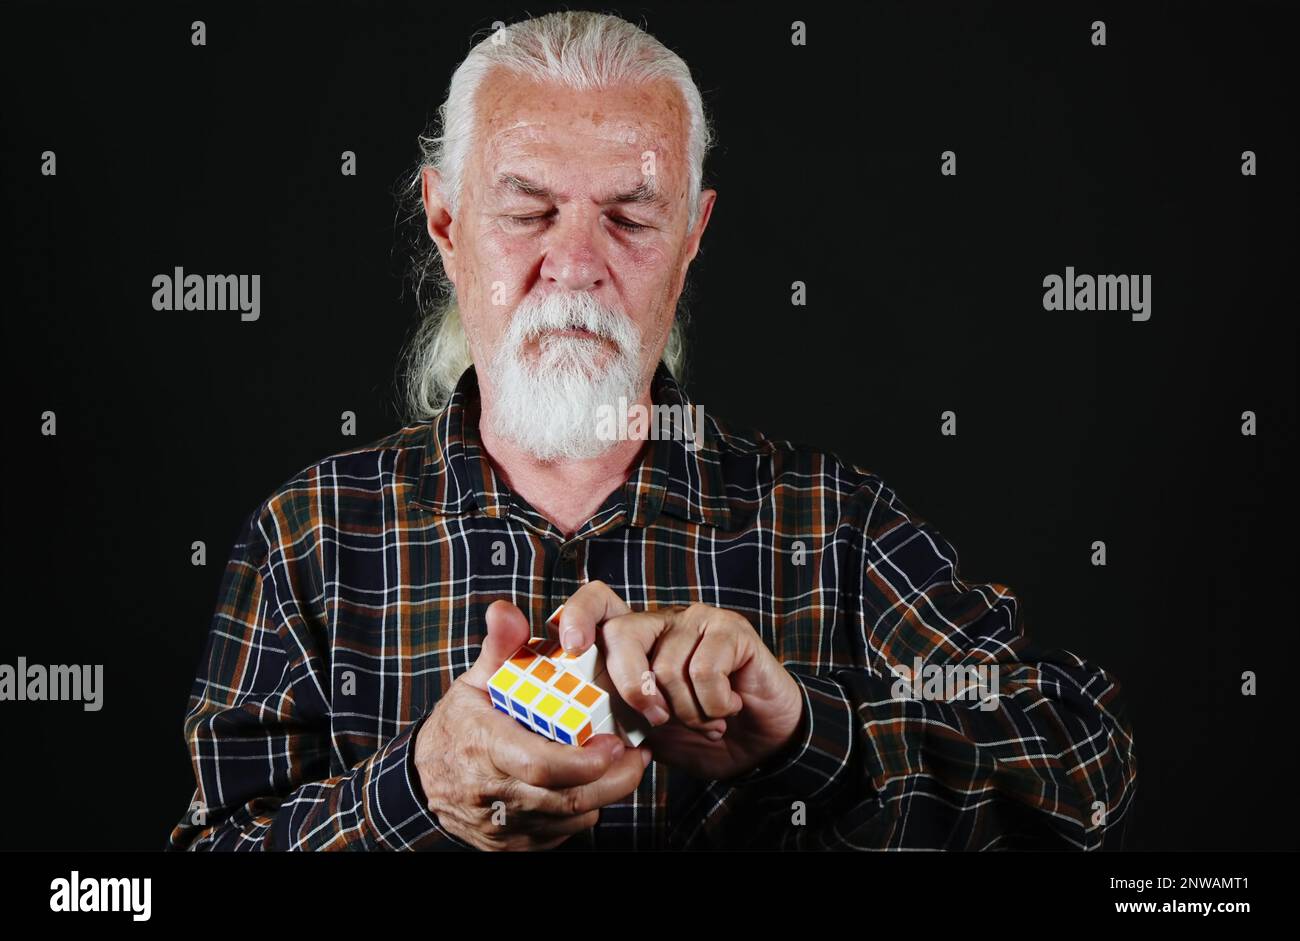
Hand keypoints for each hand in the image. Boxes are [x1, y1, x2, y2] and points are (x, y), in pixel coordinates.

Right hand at [413, 600, 651, 849]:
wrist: (424, 782)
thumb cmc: (459, 725)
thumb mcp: (475, 682)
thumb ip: (499, 647)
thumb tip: (505, 610)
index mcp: (484, 747)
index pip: (540, 765)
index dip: (584, 761)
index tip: (616, 743)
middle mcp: (494, 794)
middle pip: (566, 799)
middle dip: (613, 780)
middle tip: (638, 755)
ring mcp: (504, 826)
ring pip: (569, 819)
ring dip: (604, 794)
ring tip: (626, 765)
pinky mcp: (513, 845)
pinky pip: (561, 834)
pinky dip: (583, 811)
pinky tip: (594, 786)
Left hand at [556, 582, 804, 780]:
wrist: (759, 747)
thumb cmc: (698, 735)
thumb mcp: (646, 730)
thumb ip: (616, 714)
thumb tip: (581, 714)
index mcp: (635, 640)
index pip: (597, 603)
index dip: (577, 615)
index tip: (571, 646)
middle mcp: (662, 622)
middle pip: (621, 634)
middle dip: (633, 689)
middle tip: (659, 720)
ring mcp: (697, 620)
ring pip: (667, 667)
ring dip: (688, 712)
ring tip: (707, 720)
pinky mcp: (731, 628)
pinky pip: (705, 671)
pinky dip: (714, 706)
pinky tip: (729, 707)